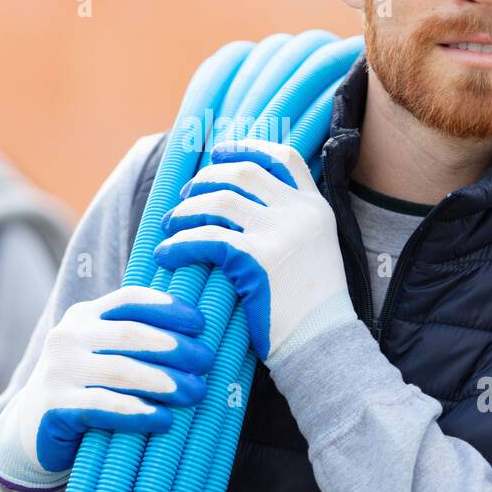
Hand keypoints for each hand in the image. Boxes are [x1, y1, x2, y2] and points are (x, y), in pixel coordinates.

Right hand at [0, 286, 209, 489]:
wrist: (33, 430)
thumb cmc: (87, 388)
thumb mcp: (105, 355)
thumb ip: (136, 342)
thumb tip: (199, 339)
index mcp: (85, 316)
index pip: (130, 299)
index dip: (167, 307)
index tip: (201, 323)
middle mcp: (68, 337)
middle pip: (130, 334)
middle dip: (174, 347)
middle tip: (206, 362)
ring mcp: (59, 371)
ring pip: (121, 371)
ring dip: (164, 381)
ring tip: (194, 393)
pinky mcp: (55, 406)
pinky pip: (104, 406)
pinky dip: (138, 412)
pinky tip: (164, 420)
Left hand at [153, 137, 355, 367]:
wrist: (324, 343)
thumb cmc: (310, 308)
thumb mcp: (312, 252)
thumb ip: (288, 224)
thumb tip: (238, 205)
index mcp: (316, 207)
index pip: (284, 157)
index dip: (248, 148)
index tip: (219, 154)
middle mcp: (300, 212)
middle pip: (243, 172)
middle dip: (206, 179)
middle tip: (185, 197)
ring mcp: (281, 233)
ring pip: (219, 201)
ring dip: (186, 211)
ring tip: (171, 227)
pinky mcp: (259, 260)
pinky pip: (207, 239)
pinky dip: (179, 244)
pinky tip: (167, 256)